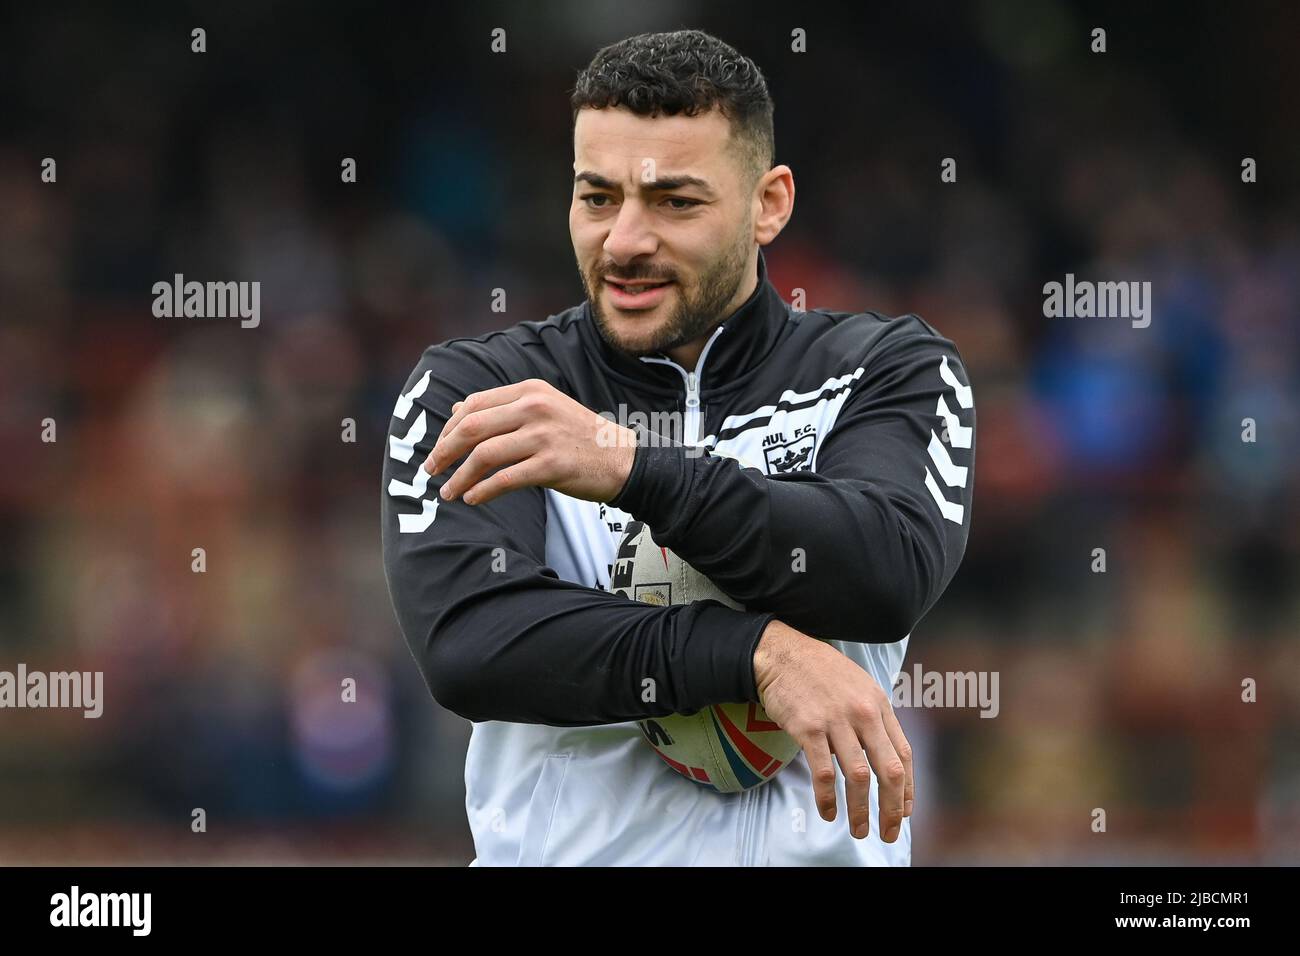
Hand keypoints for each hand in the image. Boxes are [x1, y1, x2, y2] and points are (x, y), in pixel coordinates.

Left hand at [423, 378, 636, 504]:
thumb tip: (456, 412)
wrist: (623, 459)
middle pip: (472, 427)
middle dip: (444, 451)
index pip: (474, 404)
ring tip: (448, 492)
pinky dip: (482, 491)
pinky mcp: (552, 465)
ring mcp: (544, 436)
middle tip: (431, 470)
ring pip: (484, 455)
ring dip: (459, 476)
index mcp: (530, 390)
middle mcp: (535, 408)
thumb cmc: (580, 438)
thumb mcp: (546, 409)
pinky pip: (504, 479)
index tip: (438, 449)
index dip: (449, 428)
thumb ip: (504, 409)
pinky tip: (472, 499)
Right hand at [753, 620, 913, 841]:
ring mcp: (836, 721)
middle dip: (891, 808)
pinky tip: (828, 812)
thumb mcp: (860, 687)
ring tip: (859, 830)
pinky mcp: (808, 728)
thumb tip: (885, 755)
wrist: (783, 654)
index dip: (907, 789)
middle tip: (887, 832)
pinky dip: (827, 798)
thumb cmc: (821, 672)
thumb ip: (874, 718)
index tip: (903, 812)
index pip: (904, 755)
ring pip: (858, 776)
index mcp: (879, 705)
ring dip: (859, 810)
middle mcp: (864, 713)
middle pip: (889, 770)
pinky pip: (823, 772)